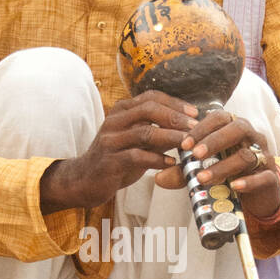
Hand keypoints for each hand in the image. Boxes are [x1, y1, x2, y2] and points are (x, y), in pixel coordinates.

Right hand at [40, 91, 197, 213]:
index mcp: (122, 111)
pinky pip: (136, 156)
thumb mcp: (137, 142)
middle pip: (148, 109)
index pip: (151, 98)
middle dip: (175, 117)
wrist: (84, 180)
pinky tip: (171, 163)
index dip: (175, 103)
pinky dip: (156, 159)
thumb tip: (187, 130)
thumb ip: (158, 134)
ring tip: (189, 145)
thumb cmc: (115, 159)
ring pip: (144, 132)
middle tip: (195, 127)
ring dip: (170, 137)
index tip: (194, 113)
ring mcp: (110, 140)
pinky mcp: (109, 160)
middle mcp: (114, 121)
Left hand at [155, 107, 279, 222]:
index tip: (184, 143)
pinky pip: (263, 177)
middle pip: (238, 129)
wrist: (260, 194)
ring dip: (223, 166)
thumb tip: (158, 178)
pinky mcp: (270, 178)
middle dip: (214, 140)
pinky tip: (234, 186)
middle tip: (195, 155)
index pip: (220, 117)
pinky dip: (248, 181)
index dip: (202, 127)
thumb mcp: (205, 170)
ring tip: (203, 178)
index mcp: (235, 129)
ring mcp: (264, 157)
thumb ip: (183, 172)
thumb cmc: (231, 174)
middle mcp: (252, 138)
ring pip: (247, 155)